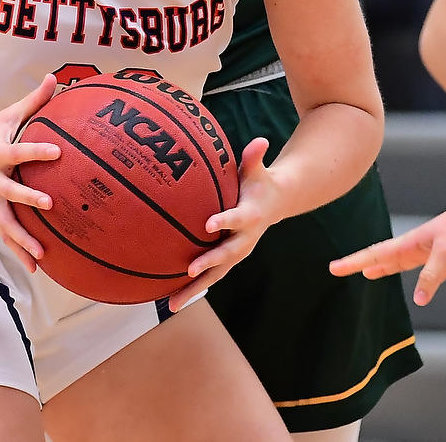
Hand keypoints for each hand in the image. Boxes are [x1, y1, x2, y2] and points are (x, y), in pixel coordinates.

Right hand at [0, 75, 60, 272]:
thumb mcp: (8, 114)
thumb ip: (34, 100)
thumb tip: (58, 77)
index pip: (19, 151)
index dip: (37, 151)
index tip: (57, 152)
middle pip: (10, 192)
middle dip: (28, 200)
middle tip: (50, 205)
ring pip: (5, 223)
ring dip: (22, 240)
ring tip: (42, 255)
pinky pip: (5, 234)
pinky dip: (19, 251)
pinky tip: (37, 267)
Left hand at [169, 139, 281, 310]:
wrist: (276, 203)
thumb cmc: (259, 182)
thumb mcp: (257, 170)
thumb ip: (254, 157)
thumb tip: (260, 141)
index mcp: (251, 216)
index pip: (237, 219)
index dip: (224, 222)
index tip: (207, 225)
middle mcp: (245, 239)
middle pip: (227, 255)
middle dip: (210, 263)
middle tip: (190, 271)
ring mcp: (237, 253)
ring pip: (216, 275)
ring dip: (195, 289)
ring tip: (172, 305)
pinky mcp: (228, 261)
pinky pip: (210, 277)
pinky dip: (191, 289)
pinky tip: (169, 300)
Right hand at [329, 192, 445, 304]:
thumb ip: (433, 275)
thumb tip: (419, 299)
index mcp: (413, 242)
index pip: (376, 254)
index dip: (354, 262)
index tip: (334, 268)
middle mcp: (418, 246)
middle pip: (382, 257)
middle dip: (360, 264)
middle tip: (339, 270)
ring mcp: (432, 251)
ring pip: (401, 262)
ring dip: (383, 268)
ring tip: (368, 275)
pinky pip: (423, 270)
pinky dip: (415, 278)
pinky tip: (417, 286)